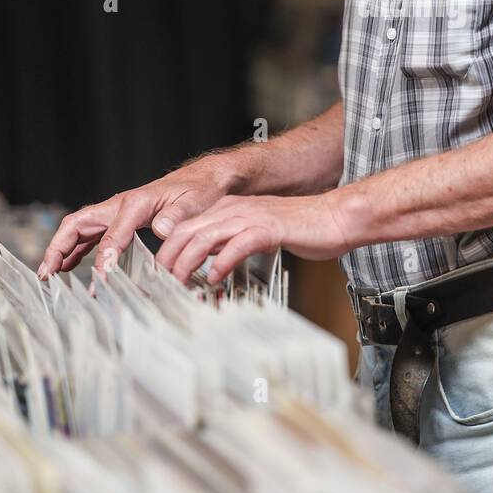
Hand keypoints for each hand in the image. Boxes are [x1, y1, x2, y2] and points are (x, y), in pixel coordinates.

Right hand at [39, 153, 249, 278]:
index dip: (104, 257)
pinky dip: (77, 249)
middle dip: (58, 247)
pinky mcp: (121, 219)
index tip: (101, 280)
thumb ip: (177, 216)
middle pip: (77, 224)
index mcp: (135, 202)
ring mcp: (117, 211)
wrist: (204, 178)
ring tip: (50, 275)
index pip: (111, 234)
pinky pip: (91, 234)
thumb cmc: (199, 189)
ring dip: (62, 249)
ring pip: (79, 228)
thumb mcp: (194, 201)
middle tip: (47, 274)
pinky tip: (70, 265)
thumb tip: (160, 230)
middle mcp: (119, 205)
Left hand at [154, 193, 351, 284]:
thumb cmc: (300, 229)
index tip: (158, 274)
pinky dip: (222, 263)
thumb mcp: (255, 234)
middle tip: (161, 284)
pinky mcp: (269, 229)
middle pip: (186, 231)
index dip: (166, 251)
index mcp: (228, 209)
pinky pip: (238, 245)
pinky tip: (217, 278)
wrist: (334, 217)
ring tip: (180, 283)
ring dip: (187, 262)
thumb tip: (209, 261)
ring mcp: (251, 217)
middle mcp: (235, 209)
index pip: (184, 227)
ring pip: (205, 237)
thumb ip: (231, 243)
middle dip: (168, 259)